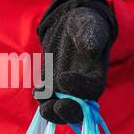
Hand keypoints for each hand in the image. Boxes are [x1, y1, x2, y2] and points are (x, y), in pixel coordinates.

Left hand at [36, 0, 115, 123]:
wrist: (71, 23)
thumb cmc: (85, 23)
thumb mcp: (91, 25)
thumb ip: (92, 37)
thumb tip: (90, 49)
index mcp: (97, 74)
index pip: (91, 89)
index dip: (78, 89)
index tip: (62, 79)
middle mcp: (83, 86)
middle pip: (79, 107)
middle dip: (67, 111)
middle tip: (55, 106)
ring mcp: (67, 87)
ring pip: (61, 106)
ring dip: (51, 109)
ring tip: (40, 99)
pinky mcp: (53, 84)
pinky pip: (49, 98)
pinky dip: (43, 98)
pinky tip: (37, 91)